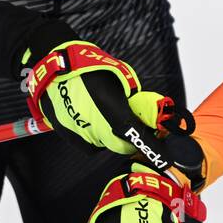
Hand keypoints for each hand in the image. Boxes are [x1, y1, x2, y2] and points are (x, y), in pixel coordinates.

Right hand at [21, 38, 145, 155]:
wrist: (57, 64)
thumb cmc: (89, 66)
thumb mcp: (120, 77)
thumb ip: (132, 98)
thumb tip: (143, 111)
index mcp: (112, 110)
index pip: (138, 136)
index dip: (154, 149)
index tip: (165, 158)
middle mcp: (96, 125)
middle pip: (121, 146)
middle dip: (131, 140)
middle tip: (134, 126)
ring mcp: (79, 131)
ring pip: (104, 146)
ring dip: (110, 137)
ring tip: (106, 116)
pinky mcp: (66, 133)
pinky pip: (87, 144)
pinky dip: (93, 137)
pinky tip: (91, 121)